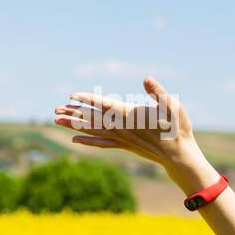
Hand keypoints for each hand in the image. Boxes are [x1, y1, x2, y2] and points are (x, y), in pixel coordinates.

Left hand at [55, 76, 201, 171]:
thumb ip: (159, 93)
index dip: (88, 100)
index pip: (105, 105)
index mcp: (131, 116)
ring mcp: (122, 138)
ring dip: (75, 125)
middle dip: (74, 112)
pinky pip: (101, 143)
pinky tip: (75, 140)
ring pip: (93, 130)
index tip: (72, 95)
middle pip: (93, 118)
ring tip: (58, 120)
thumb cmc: (178, 130)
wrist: (180, 156)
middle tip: (55, 109)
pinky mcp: (125, 145)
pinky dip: (87, 140)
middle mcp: (122, 128)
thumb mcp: (173, 107)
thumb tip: (146, 79)